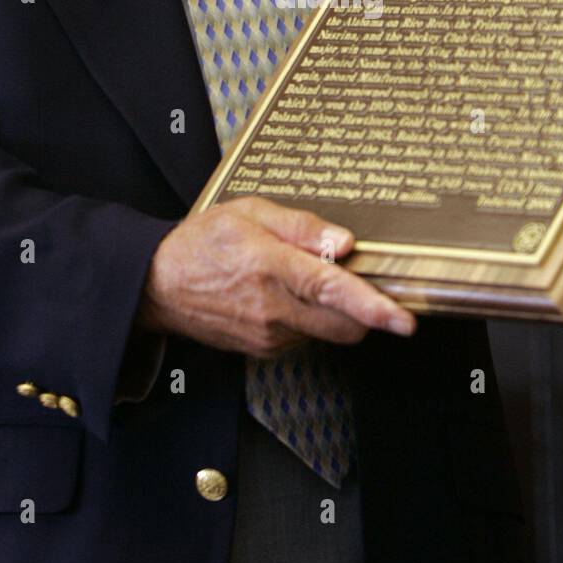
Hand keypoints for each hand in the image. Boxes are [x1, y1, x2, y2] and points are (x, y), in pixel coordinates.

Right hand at [136, 195, 416, 355]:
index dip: (374, 307)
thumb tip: (343, 243)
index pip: (333, 290)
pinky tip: (283, 297)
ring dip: (333, 311)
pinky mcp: (264, 350)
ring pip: (328, 332)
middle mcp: (273, 308)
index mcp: (271, 266)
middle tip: (349, 279)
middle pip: (344, 325)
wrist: (158, 285)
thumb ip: (302, 226)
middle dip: (363, 309)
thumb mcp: (249, 212)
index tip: (404, 321)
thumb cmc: (203, 242)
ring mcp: (268, 335)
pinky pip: (306, 337)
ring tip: (298, 280)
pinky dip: (310, 320)